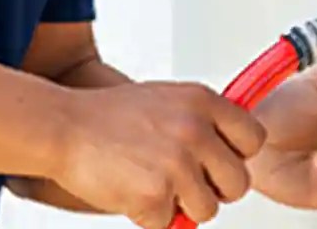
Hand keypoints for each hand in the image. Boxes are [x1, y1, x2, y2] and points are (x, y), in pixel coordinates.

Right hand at [53, 82, 266, 227]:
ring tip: (150, 182)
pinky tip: (130, 190)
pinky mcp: (156, 195)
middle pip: (238, 182)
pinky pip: (169, 223)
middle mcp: (195, 130)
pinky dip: (149, 216)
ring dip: (180, 206)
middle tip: (184, 183)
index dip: (237, 156)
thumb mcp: (164, 99)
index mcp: (201, 101)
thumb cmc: (107, 116)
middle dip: (214, 190)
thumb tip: (229, 147)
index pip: (253, 138)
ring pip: (207, 209)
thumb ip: (199, 119)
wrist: (63, 127)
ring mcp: (177, 164)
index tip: (219, 161)